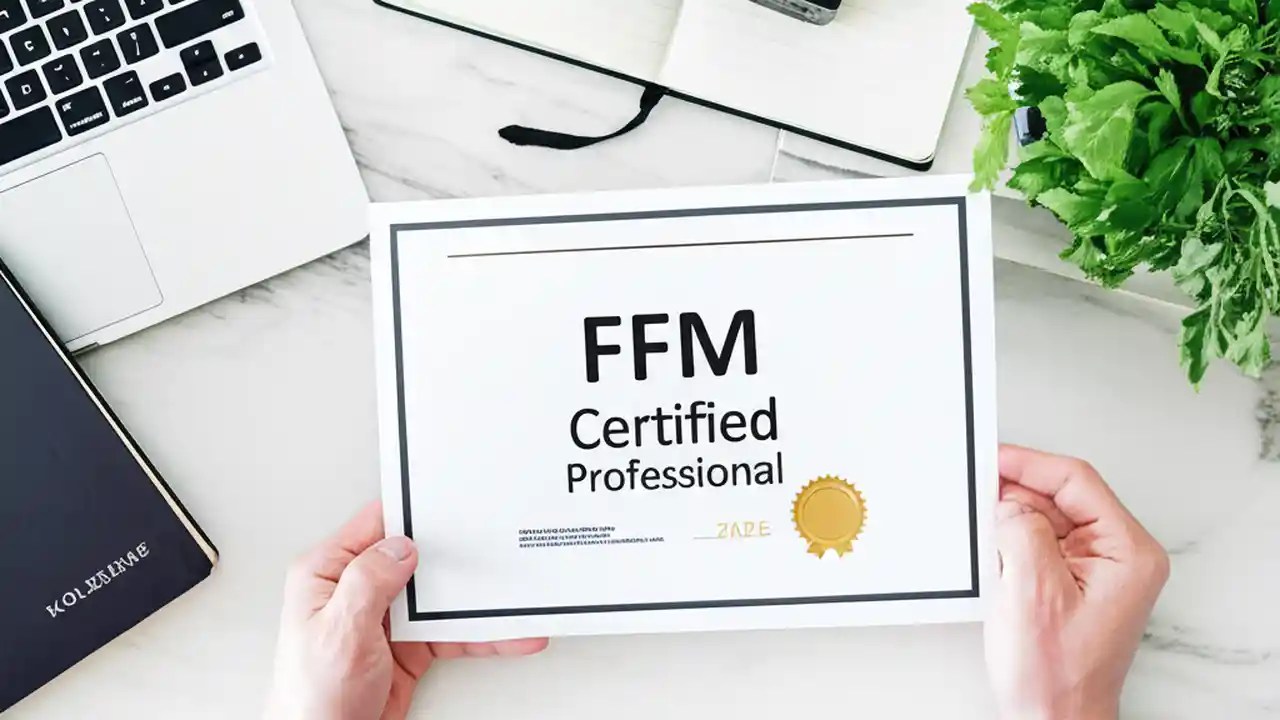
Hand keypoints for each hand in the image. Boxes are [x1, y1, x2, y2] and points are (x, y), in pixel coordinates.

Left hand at [264, 502, 547, 719]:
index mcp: (328, 574)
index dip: (414, 514)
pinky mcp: (407, 648)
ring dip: (477, 602)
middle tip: (496, 552)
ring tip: (512, 600)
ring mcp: (384, 620)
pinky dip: (481, 636)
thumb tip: (402, 545)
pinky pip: (450, 633)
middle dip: (459, 560)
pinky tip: (506, 635)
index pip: (376, 526)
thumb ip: (369, 582)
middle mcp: (356, 591)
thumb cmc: (310, 700)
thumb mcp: (340, 634)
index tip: (451, 508)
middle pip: (418, 560)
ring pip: (441, 599)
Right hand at [986, 445, 1169, 719]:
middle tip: (977, 489)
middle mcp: (1121, 557)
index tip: (993, 458)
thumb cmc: (1056, 676)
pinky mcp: (1074, 582)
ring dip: (1012, 520)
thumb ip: (1021, 530)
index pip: (1077, 481)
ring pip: (1048, 518)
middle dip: (1017, 493)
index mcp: (1128, 552)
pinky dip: (1012, 541)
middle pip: (1063, 496)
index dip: (1030, 464)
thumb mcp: (1032, 590)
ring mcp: (1098, 570)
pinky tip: (994, 554)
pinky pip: (1040, 542)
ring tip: (985, 533)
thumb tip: (1009, 502)